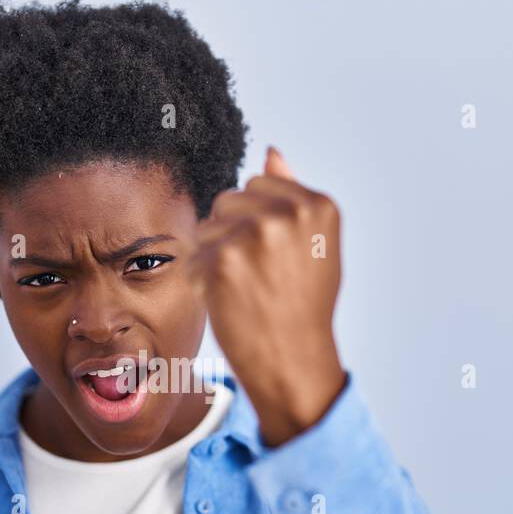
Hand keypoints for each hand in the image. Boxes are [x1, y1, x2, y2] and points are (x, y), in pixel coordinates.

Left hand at [191, 145, 347, 446]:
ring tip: (243, 289)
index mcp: (318, 204)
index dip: (256, 223)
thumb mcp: (314, 245)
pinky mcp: (223, 258)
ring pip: (207, 226)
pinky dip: (201, 280)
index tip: (274, 259)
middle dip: (232, 236)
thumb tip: (271, 152)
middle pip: (229, 200)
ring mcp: (255, 234)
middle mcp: (289, 212)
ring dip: (213, 256)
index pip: (259, 185)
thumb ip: (293, 196)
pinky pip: (194, 256)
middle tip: (256, 277)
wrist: (292, 360)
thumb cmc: (302, 306)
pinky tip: (227, 301)